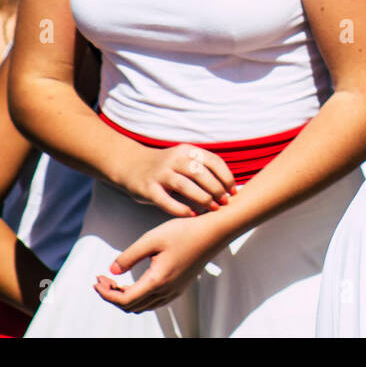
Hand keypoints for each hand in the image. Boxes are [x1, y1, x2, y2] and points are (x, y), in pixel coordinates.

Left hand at [93, 213, 228, 313]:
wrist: (214, 232)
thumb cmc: (184, 231)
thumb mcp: (152, 238)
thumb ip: (130, 256)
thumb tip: (112, 270)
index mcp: (158, 281)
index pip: (124, 300)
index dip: (106, 294)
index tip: (96, 280)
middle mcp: (167, 291)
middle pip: (132, 306)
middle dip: (112, 295)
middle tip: (102, 279)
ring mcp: (175, 291)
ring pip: (143, 306)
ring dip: (125, 297)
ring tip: (114, 281)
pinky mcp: (180, 287)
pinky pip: (154, 301)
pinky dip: (139, 296)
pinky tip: (134, 281)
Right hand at [118, 143, 235, 217]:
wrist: (131, 165)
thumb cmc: (167, 167)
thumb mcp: (185, 160)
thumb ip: (203, 168)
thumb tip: (230, 188)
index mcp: (188, 151)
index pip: (213, 161)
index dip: (226, 177)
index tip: (233, 191)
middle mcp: (174, 159)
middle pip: (201, 173)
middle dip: (216, 189)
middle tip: (225, 202)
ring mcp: (160, 173)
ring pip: (185, 185)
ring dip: (202, 198)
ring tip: (213, 208)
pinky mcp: (148, 188)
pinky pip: (166, 200)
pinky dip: (180, 209)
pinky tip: (191, 215)